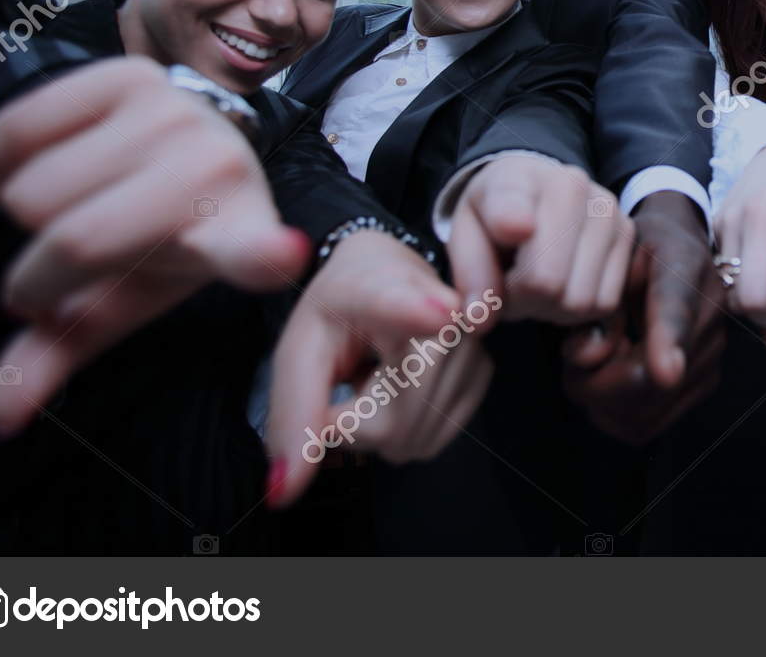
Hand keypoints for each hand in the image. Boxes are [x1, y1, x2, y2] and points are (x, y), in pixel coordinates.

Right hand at [0, 57, 308, 438]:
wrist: (189, 146)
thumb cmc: (159, 237)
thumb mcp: (127, 300)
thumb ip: (65, 351)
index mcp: (235, 237)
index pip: (255, 251)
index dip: (264, 256)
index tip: (283, 254)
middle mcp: (215, 170)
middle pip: (75, 240)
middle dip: (37, 276)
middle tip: (46, 280)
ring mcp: (176, 116)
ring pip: (35, 190)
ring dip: (18, 222)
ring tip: (48, 227)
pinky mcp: (129, 74)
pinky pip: (17, 127)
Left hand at [265, 230, 492, 507]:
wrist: (386, 273)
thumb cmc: (340, 311)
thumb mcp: (300, 352)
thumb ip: (293, 417)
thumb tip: (281, 493)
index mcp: (382, 288)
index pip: (404, 303)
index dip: (420, 313)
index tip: (443, 313)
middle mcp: (443, 311)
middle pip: (393, 424)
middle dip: (353, 425)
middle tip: (348, 383)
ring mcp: (471, 343)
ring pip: (413, 440)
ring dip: (380, 429)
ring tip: (376, 378)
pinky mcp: (484, 368)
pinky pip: (434, 440)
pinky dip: (408, 430)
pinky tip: (402, 388)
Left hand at [447, 155, 633, 327]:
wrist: (535, 192)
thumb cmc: (494, 216)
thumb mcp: (464, 235)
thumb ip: (469, 274)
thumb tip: (480, 320)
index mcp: (521, 179)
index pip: (514, 230)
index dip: (509, 249)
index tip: (510, 244)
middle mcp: (576, 189)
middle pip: (548, 285)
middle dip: (521, 300)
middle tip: (509, 285)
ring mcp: (610, 214)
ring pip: (580, 302)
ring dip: (550, 309)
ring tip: (535, 284)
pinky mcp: (629, 240)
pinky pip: (604, 304)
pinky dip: (578, 310)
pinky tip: (562, 287)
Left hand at [559, 192, 724, 444]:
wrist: (674, 249)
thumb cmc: (631, 251)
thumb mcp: (606, 258)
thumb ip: (596, 304)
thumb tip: (590, 357)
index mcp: (683, 265)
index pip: (675, 309)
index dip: (669, 342)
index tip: (666, 374)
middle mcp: (710, 313)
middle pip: (650, 382)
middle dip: (595, 385)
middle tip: (574, 360)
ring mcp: (712, 353)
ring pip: (645, 413)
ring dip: (604, 403)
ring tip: (596, 365)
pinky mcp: (704, 382)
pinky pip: (648, 423)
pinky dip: (618, 414)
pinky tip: (613, 381)